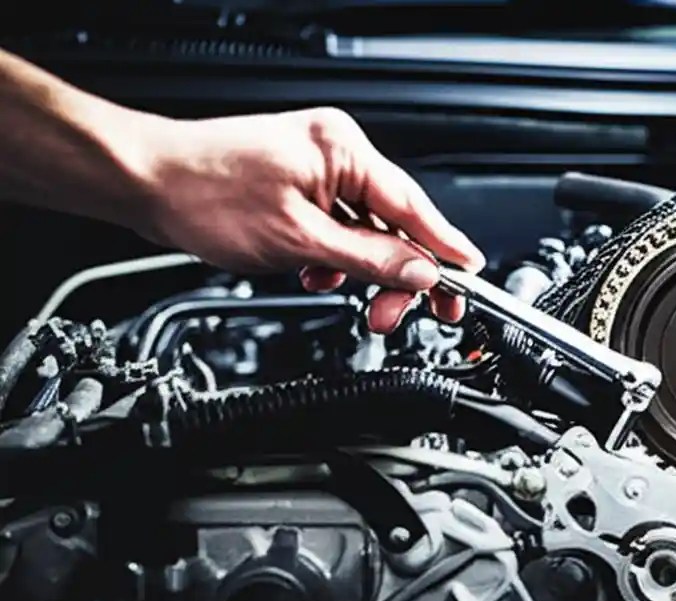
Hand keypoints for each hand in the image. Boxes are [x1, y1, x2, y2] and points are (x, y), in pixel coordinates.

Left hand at [131, 107, 483, 331]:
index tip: (469, 280)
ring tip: (357, 300)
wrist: (145, 184)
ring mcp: (317, 167)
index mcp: (345, 150)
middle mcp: (336, 151)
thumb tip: (420, 272)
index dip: (446, 249)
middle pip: (395, 222)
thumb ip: (371, 259)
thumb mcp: (301, 240)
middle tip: (403, 314)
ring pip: (367, 229)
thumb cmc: (205, 195)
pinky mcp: (299, 186)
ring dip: (365, 269)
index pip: (415, 207)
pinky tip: (322, 274)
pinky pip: (339, 227)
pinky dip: (338, 257)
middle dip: (399, 273)